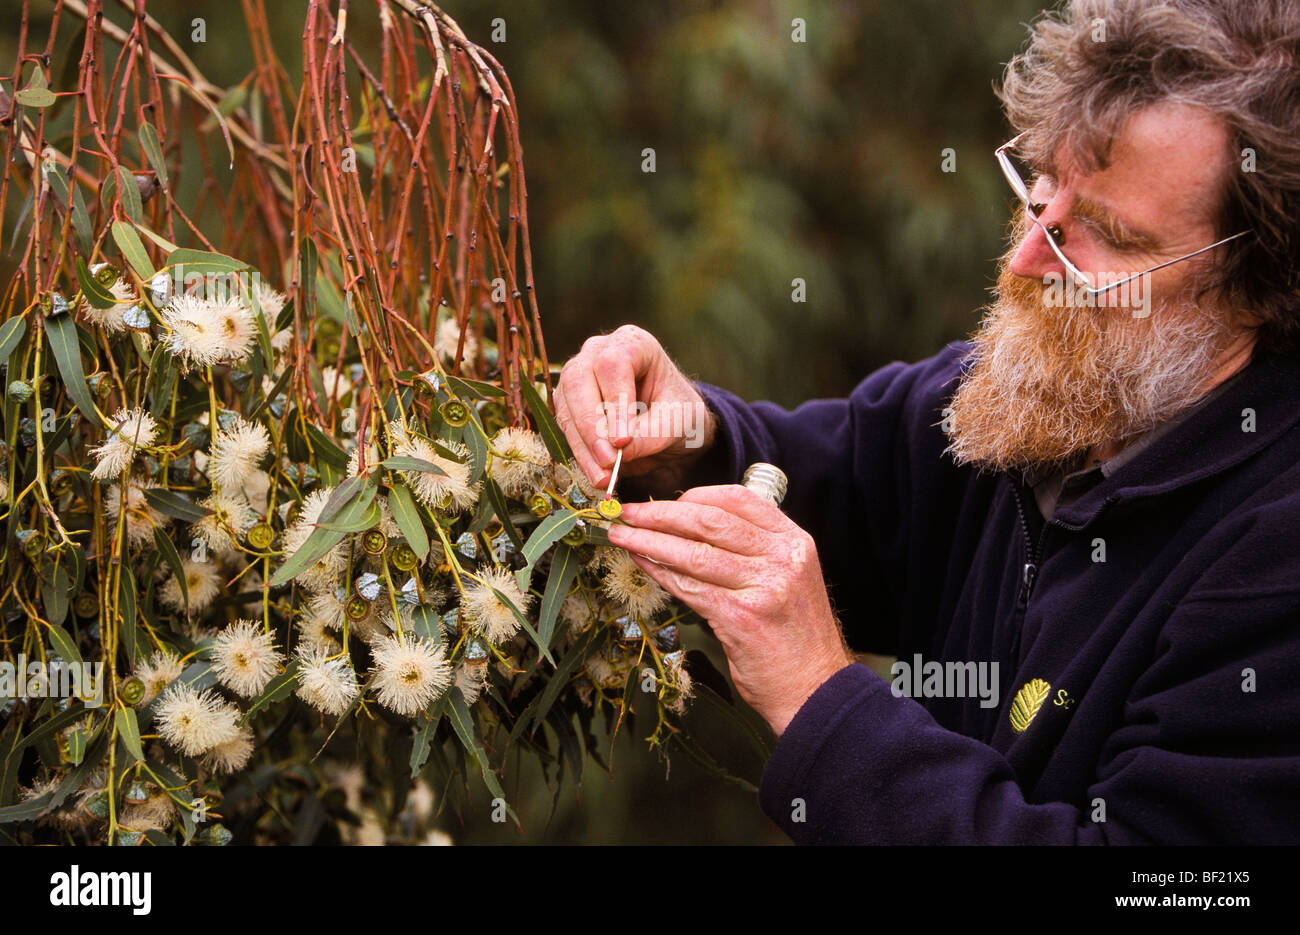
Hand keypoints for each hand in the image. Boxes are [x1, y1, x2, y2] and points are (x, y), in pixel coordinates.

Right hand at [554, 324, 715, 490]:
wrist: (672, 427)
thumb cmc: (680, 414)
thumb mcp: (678, 422)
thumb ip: (651, 434)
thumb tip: (619, 452)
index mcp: (633, 344)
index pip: (613, 365)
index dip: (615, 402)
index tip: (623, 440)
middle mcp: (598, 353)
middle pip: (579, 380)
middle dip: (591, 426)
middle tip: (608, 460)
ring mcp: (579, 377)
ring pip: (567, 407)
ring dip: (583, 446)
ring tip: (603, 477)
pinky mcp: (568, 404)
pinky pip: (565, 428)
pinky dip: (580, 454)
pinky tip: (596, 475)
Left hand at [606, 484, 853, 735]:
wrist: (814, 688)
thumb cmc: (793, 638)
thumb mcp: (787, 579)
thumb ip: (752, 552)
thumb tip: (690, 531)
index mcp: (794, 541)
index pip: (737, 499)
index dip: (694, 496)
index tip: (664, 502)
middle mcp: (782, 558)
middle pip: (709, 521)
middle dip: (660, 513)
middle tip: (628, 512)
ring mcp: (764, 586)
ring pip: (694, 553)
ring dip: (649, 541)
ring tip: (621, 535)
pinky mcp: (742, 617)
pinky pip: (689, 587)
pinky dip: (659, 572)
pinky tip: (641, 564)